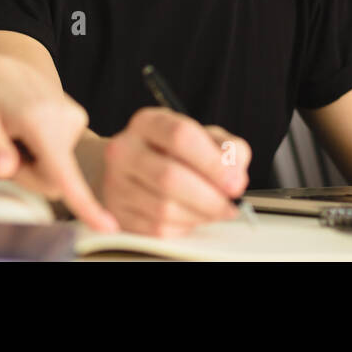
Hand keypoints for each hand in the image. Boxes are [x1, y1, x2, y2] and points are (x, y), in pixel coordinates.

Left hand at [0, 62, 117, 231]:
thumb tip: (4, 169)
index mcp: (41, 120)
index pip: (63, 171)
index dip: (83, 202)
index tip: (107, 226)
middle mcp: (66, 118)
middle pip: (54, 179)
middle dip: (26, 174)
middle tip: (1, 149)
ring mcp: (74, 118)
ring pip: (56, 168)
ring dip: (30, 162)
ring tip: (11, 133)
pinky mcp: (75, 120)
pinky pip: (59, 154)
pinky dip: (39, 151)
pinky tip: (23, 129)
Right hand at [101, 107, 250, 236]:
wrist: (131, 168)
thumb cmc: (173, 152)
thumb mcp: (204, 138)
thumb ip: (228, 150)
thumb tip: (236, 176)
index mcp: (148, 122)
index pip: (180, 136)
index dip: (213, 163)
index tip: (235, 182)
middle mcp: (124, 149)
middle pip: (169, 177)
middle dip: (209, 197)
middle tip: (230, 204)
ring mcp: (115, 183)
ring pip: (164, 208)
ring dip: (199, 215)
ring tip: (213, 209)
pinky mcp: (117, 212)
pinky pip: (157, 228)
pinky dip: (183, 226)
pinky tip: (191, 215)